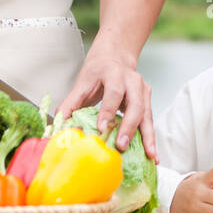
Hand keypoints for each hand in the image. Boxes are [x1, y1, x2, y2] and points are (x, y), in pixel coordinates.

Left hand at [54, 32, 156, 159]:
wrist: (115, 56)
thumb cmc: (97, 72)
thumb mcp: (82, 83)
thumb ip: (70, 103)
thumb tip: (58, 126)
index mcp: (114, 74)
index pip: (113, 92)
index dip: (108, 110)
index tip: (102, 128)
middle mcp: (132, 81)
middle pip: (135, 104)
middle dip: (129, 126)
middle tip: (121, 145)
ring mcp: (143, 90)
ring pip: (147, 114)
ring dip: (148, 136)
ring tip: (150, 156)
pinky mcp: (148, 100)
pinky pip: (150, 121)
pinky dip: (151, 138)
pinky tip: (153, 155)